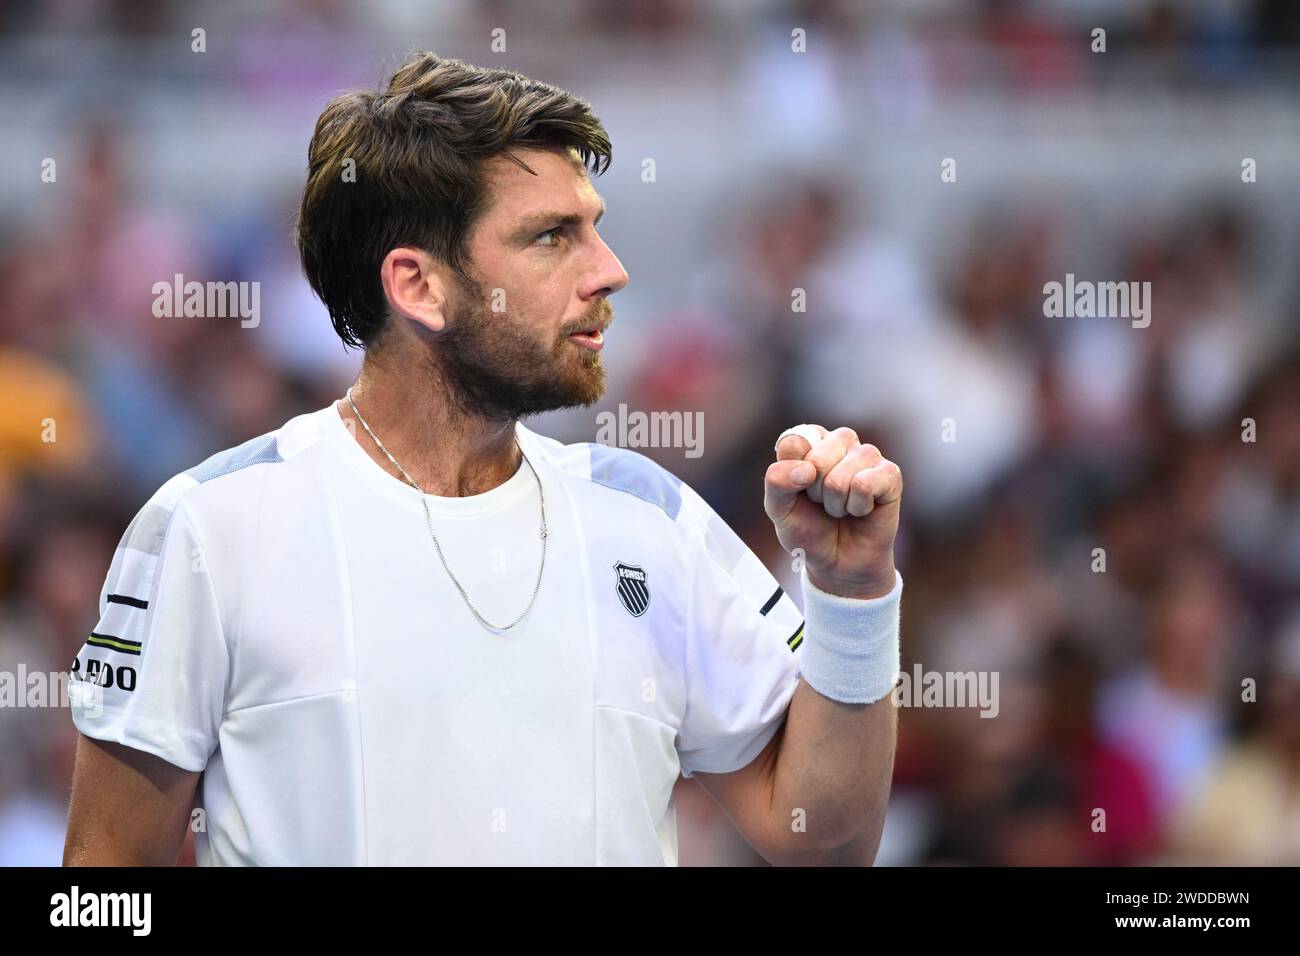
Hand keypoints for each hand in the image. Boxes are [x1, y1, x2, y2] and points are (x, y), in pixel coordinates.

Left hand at [763, 425, 901, 599]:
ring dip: (836, 504)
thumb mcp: (778, 509)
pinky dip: (858, 507)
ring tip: (841, 509)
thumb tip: (806, 468)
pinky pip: (866, 484)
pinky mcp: (890, 474)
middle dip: (815, 493)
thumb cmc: (809, 530)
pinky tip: (861, 510)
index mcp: (812, 441)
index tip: (799, 490)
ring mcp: (868, 455)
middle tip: (822, 503)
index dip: (792, 476)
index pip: (794, 442)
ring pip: (841, 476)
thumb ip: (776, 481)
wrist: (838, 563)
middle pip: (817, 459)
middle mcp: (841, 442)